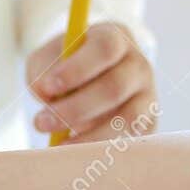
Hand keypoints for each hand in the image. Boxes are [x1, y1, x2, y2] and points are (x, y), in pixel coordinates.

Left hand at [28, 22, 157, 141]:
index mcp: (115, 37)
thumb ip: (42, 70)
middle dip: (74, 109)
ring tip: (56, 143)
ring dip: (88, 135)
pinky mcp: (148, 123)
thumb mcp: (47, 61)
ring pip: (126, 119)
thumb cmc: (64, 69)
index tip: (48, 86)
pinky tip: (75, 151)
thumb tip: (45, 93)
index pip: (105, 48)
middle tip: (41, 121)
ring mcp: (147, 95)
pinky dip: (100, 149)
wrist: (87, 85)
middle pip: (114, 87)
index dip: (77, 69)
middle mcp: (138, 64)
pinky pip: (129, 140)